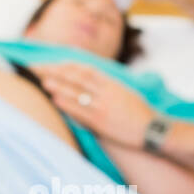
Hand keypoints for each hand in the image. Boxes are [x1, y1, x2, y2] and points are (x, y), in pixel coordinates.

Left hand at [33, 62, 154, 148]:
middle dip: (57, 72)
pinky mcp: (101, 122)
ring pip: (76, 92)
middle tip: (40, 67)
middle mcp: (106, 92)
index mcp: (113, 84)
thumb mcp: (127, 94)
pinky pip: (80, 111)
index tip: (55, 63)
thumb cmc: (141, 114)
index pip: (86, 70)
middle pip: (77, 77)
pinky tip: (55, 100)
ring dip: (59, 86)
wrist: (154, 130)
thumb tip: (94, 82)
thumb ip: (110, 87)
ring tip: (42, 81)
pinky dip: (67, 104)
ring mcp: (103, 107)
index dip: (68, 65)